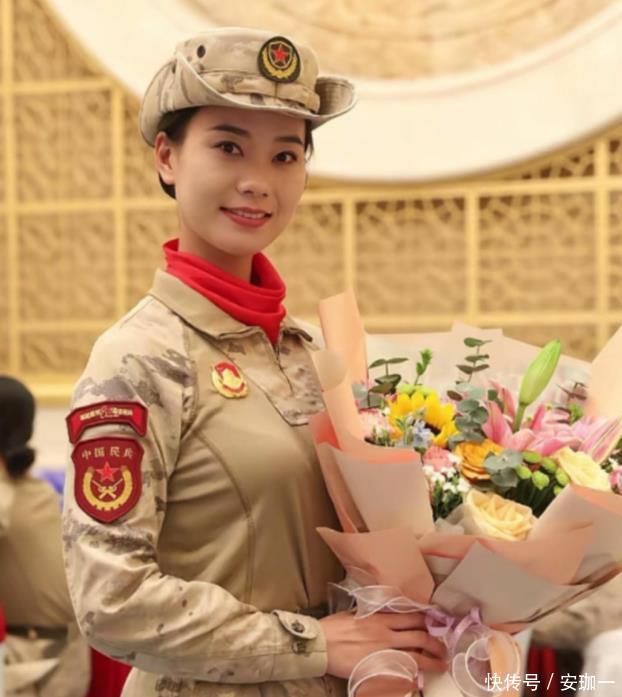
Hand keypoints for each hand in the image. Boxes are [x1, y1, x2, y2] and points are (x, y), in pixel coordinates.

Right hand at [319, 610, 447, 679]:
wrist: (321, 644)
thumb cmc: (334, 627)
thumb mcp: (356, 613)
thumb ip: (373, 614)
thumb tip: (385, 614)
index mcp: (381, 617)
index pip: (412, 617)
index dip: (427, 621)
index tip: (434, 624)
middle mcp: (386, 633)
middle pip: (420, 636)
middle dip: (436, 642)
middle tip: (443, 647)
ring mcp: (384, 652)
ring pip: (417, 655)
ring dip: (433, 660)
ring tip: (442, 663)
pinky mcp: (379, 667)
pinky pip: (402, 671)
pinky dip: (414, 675)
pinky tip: (420, 678)